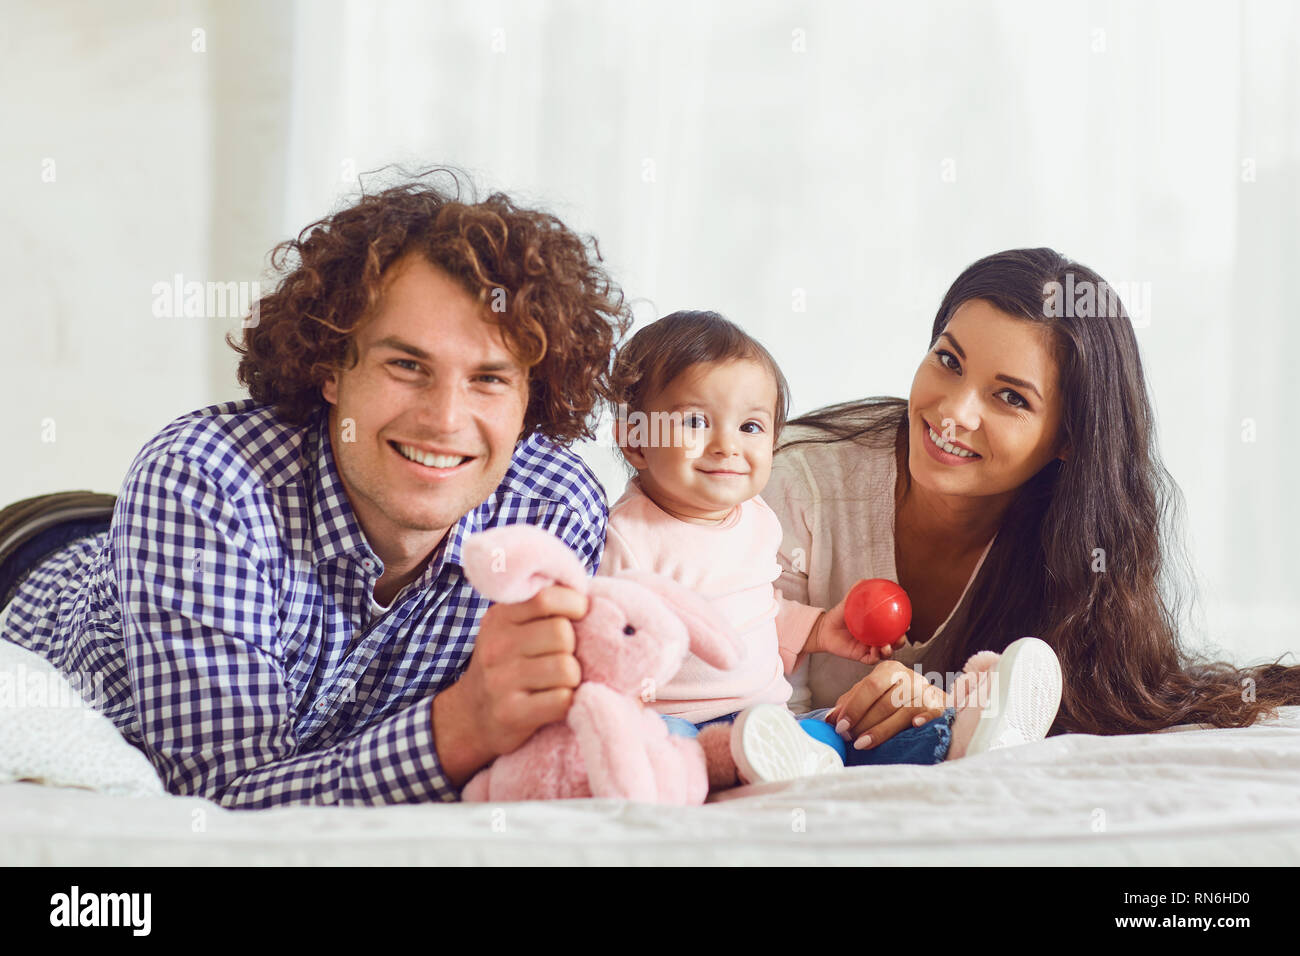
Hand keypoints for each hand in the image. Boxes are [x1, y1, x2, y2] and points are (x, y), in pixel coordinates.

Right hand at [433, 585, 587, 785]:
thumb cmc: (507, 666)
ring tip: (558, 683)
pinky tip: (554, 703)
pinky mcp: (510, 713)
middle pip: (562, 634)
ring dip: (572, 679)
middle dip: (573, 649)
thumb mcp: (512, 629)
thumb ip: (543, 607)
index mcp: (500, 617)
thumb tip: (589, 594)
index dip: (574, 605)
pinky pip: (563, 700)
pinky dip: (567, 703)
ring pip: (567, 669)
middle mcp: (496, 645)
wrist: (470, 716)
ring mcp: (500, 680)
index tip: (579, 617)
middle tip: (563, 659)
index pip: (546, 598)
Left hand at [805, 597, 906, 665]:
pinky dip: (875, 656)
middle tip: (901, 636)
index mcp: (876, 628)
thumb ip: (856, 591)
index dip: (902, 627)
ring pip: (884, 653)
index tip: (907, 623)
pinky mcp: (860, 656)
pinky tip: (875, 650)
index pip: (893, 628)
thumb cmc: (838, 616)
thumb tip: (864, 580)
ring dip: (889, 651)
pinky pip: (871, 659)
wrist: (824, 628)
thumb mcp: (848, 602)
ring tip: (888, 646)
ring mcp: (869, 649)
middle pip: (893, 643)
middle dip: (900, 641)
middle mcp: (875, 639)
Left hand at [823, 660, 950, 751]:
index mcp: (891, 670)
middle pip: (884, 701)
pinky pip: (931, 714)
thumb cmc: (897, 698)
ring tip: (862, 744)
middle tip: (848, 737)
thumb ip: (852, 702)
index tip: (840, 725)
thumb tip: (830, 719)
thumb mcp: (874, 694)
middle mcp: (909, 678)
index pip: (870, 686)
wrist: (934, 701)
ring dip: (881, 730)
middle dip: (863, 722)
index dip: (854, 706)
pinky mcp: (939, 708)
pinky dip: (923, 719)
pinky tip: (914, 727)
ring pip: (902, 712)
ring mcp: (926, 693)